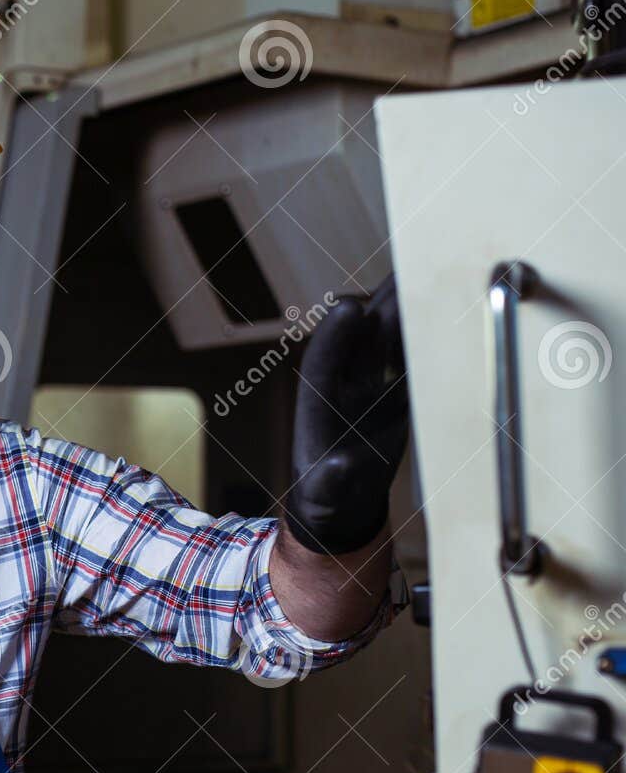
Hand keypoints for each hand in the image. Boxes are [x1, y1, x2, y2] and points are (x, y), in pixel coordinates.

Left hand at [286, 274, 409, 555]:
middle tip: (406, 272)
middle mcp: (343, 384)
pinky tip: (454, 311)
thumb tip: (340, 466)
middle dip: (381, 305)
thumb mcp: (325, 494)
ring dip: (408, 310)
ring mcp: (371, 382)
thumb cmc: (327, 495)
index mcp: (318, 403)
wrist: (342, 500)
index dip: (336, 335)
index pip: (323, 361)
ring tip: (435, 276)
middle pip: (362, 337)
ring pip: (388, 337)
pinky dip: (428, 335)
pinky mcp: (396, 389)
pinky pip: (411, 354)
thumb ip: (332, 480)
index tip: (350, 308)